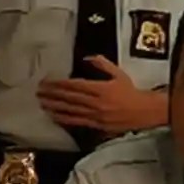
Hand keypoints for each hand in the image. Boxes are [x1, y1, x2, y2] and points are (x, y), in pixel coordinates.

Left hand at [37, 56, 161, 135]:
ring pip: (71, 111)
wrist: (144, 112)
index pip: (75, 85)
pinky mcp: (97, 126)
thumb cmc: (131, 92)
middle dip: (53, 95)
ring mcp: (95, 115)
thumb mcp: (118, 73)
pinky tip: (55, 117)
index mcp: (100, 88)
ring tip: (42, 103)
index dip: (60, 84)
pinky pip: (77, 122)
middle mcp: (96, 102)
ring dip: (55, 107)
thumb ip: (102, 64)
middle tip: (39, 92)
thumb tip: (88, 57)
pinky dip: (64, 119)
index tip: (48, 82)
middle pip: (70, 98)